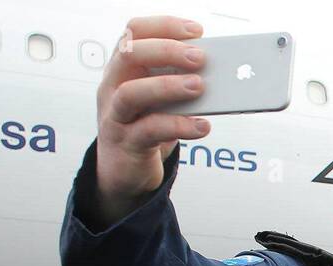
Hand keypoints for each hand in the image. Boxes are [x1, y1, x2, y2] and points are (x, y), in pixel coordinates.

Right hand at [94, 15, 210, 221]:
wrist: (123, 172)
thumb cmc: (145, 128)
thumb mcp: (161, 100)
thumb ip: (179, 83)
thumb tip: (219, 73)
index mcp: (123, 68)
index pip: (134, 32)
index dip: (164, 26)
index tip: (196, 31)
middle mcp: (113, 86)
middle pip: (129, 55)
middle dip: (167, 50)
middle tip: (200, 57)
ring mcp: (116, 115)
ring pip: (132, 93)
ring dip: (168, 86)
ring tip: (199, 86)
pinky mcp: (126, 143)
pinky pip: (149, 131)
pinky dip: (179, 126)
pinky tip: (202, 126)